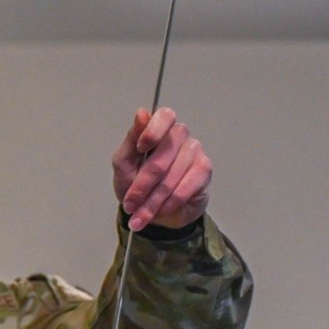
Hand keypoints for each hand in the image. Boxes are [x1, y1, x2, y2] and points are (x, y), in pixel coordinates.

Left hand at [112, 107, 212, 232]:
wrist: (155, 212)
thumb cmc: (137, 182)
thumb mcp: (124, 163)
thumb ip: (131, 139)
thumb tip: (142, 112)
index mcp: (160, 128)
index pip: (164, 116)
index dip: (153, 131)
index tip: (140, 148)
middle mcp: (180, 135)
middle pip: (164, 154)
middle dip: (143, 184)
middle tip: (130, 204)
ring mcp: (195, 152)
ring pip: (173, 176)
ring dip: (153, 200)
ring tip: (140, 216)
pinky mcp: (204, 171)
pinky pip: (186, 188)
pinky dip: (169, 203)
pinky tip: (160, 211)